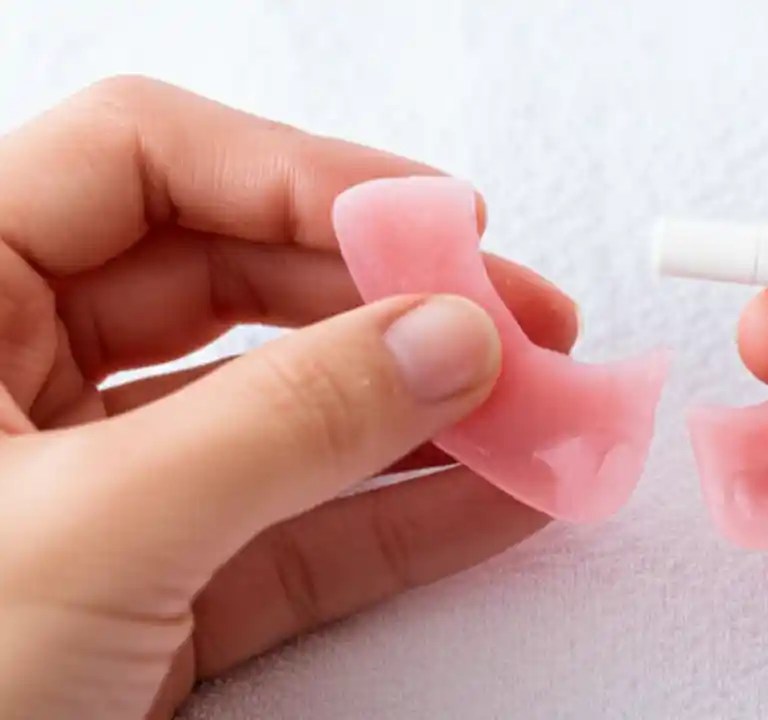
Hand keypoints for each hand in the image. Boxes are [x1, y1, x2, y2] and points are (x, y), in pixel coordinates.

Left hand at [0, 77, 577, 717]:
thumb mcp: (88, 534)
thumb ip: (284, 424)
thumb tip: (448, 339)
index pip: (141, 163)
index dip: (298, 174)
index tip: (436, 224)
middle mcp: (19, 374)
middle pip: (240, 275)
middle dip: (393, 300)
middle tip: (516, 322)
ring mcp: (102, 484)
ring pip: (287, 405)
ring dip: (424, 410)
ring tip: (537, 410)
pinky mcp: (161, 584)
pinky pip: (301, 522)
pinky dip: (405, 513)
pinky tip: (495, 497)